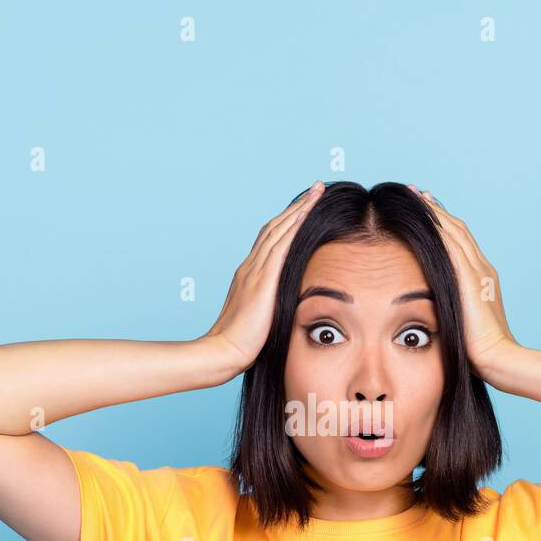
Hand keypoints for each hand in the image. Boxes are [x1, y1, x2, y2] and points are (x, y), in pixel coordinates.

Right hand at [202, 180, 325, 375]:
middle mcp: (250, 267)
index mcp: (249, 275)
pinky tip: (305, 214)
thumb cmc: (242, 344)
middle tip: (315, 189)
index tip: (304, 209)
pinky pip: (280, 246)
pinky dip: (293, 227)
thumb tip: (287, 308)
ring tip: (316, 192)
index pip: (270, 240)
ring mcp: (254, 271)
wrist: (224, 351)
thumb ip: (272, 307)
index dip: (288, 222)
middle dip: (296, 207)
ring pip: (279, 230)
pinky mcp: (262, 280)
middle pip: (275, 227)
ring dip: (299, 209)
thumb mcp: (261, 318)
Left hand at [409, 185, 518, 380]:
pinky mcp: (470, 278)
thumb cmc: (478, 351)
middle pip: (457, 230)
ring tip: (415, 196)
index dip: (443, 226)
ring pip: (454, 231)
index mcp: (482, 278)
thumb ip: (452, 309)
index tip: (427, 212)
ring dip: (434, 212)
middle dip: (436, 211)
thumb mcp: (463, 323)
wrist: (497, 357)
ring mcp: (478, 271)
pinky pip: (451, 245)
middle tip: (417, 193)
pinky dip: (437, 227)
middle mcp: (482, 268)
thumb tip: (432, 310)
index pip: (461, 244)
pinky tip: (422, 215)